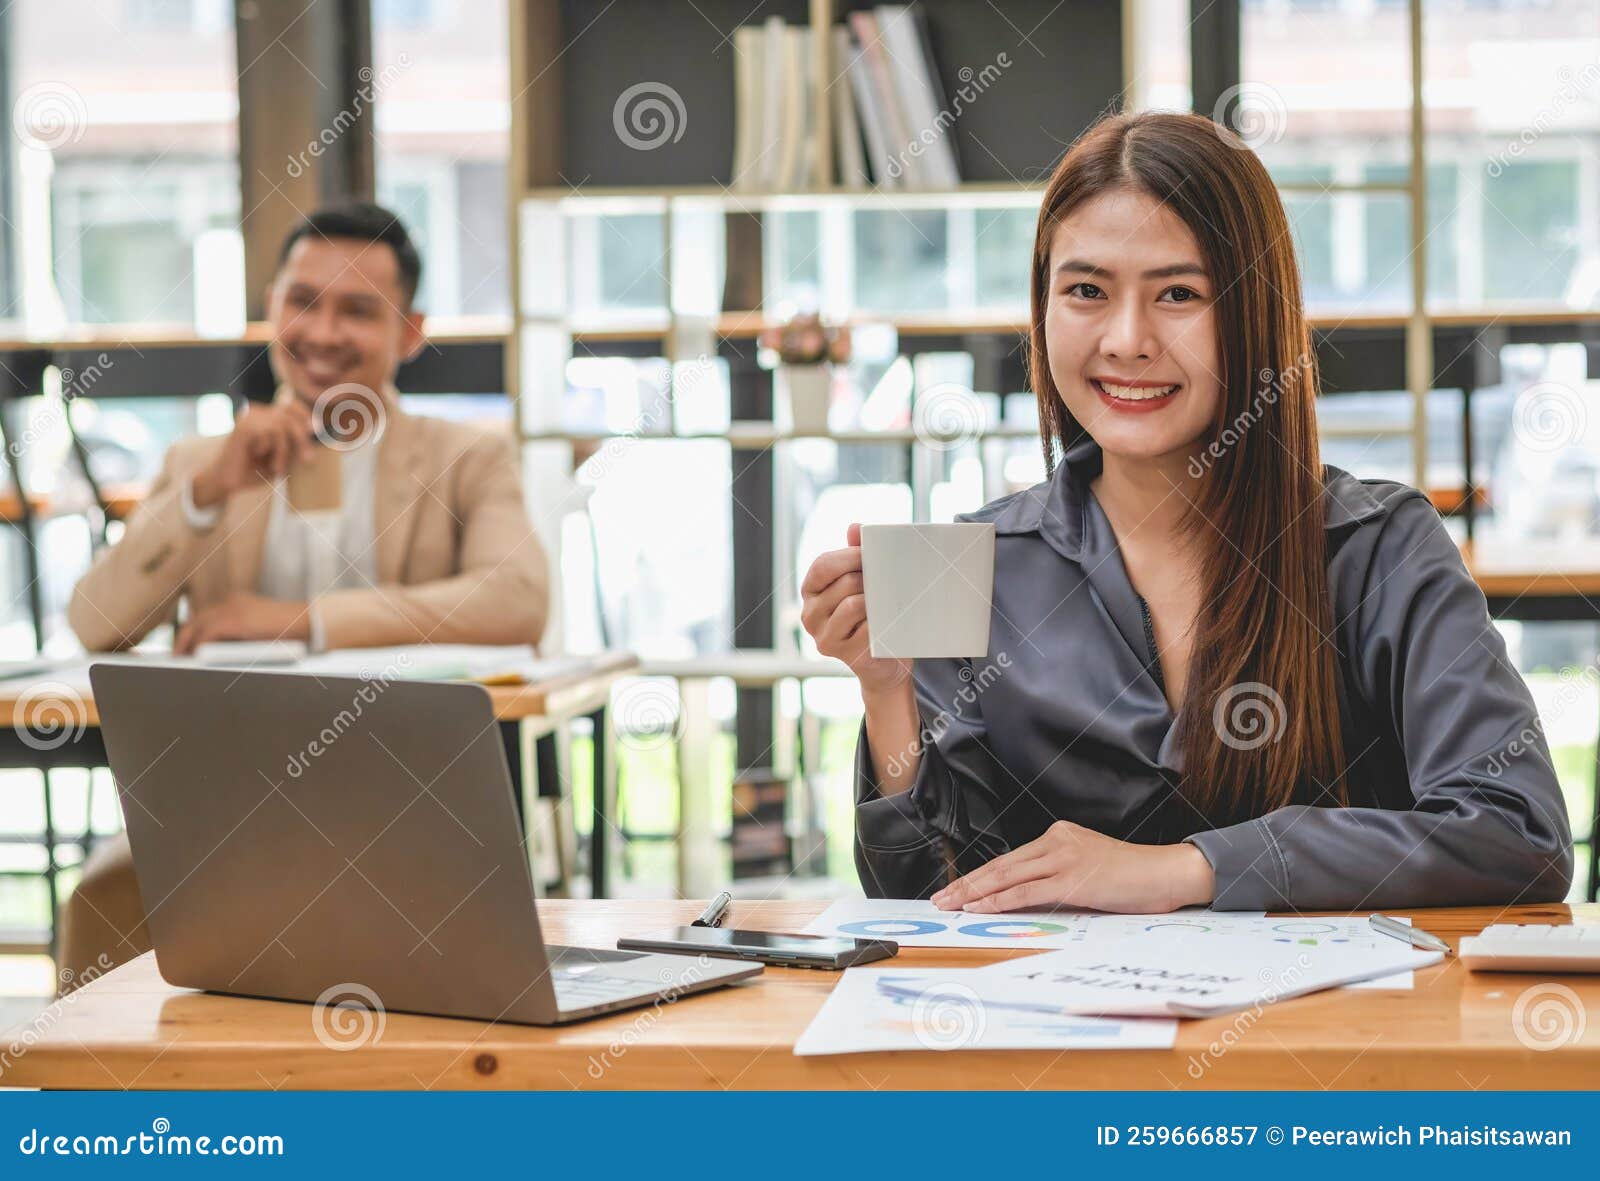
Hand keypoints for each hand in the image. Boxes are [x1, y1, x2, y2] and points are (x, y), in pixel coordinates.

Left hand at [174, 593, 311, 654]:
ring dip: (185, 642)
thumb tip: (217, 649)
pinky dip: (197, 645)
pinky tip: (193, 655)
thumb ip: (239, 633)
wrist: (306, 622)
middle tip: (177, 653)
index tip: (186, 644)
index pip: (207, 615)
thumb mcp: (259, 628)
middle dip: (184, 637)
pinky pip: (206, 634)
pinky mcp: (234, 621)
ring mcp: (231, 609)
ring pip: (197, 625)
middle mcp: (231, 601)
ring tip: (179, 657)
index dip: (194, 630)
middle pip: (197, 618)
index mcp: (237, 601)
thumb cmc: (289, 630)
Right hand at [192, 399, 316, 506]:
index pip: (289, 405)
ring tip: (276, 467)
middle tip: (307, 459)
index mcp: (266, 417)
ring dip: (283, 451)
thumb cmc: (254, 471)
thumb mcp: (282, 457)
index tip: (315, 429)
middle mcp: (257, 413)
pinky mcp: (243, 426)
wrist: (227, 482)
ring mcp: (248, 418)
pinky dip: (268, 448)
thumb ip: (295, 443)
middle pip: (288, 415)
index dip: (304, 414)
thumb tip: (314, 428)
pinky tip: (257, 455)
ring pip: (280, 426)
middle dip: (300, 439)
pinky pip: (267, 432)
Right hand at [800, 523, 909, 697]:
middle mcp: (809, 615)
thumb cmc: (874, 616)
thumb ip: (856, 554)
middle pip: (843, 582)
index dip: (850, 555)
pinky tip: (888, 625)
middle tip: (888, 583)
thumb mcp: (864, 582)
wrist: (885, 663)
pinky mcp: (843, 654)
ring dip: (877, 601)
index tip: (873, 554)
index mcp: (811, 591)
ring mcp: (824, 637)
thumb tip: (854, 528)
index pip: (823, 565)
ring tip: (887, 604)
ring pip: (853, 604)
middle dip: (871, 578)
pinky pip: (867, 628)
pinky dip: (882, 623)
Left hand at [930, 821, 1216, 914]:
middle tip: (941, 898)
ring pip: (1007, 876)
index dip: (980, 876)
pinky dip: (1000, 900)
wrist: (1164, 874)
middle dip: (967, 884)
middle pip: (1001, 865)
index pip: (1009, 859)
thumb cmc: (1130, 878)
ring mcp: (1063, 857)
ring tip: (951, 905)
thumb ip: (1056, 876)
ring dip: (975, 893)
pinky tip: (980, 908)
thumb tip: (1023, 898)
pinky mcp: (1072, 877)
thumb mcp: (1086, 870)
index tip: (957, 889)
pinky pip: (1026, 890)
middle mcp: (1056, 841)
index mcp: (1058, 836)